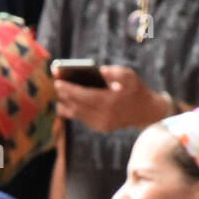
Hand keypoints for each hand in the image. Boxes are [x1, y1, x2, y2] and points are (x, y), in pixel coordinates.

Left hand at [53, 65, 167, 131]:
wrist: (145, 112)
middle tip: (54, 83)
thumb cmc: (135, 89)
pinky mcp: (99, 127)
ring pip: (76, 113)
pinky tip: (64, 100)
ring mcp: (100, 123)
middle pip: (76, 104)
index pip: (83, 95)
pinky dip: (71, 109)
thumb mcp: (130, 76)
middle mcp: (103, 115)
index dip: (68, 89)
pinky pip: (81, 118)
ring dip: (64, 102)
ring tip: (57, 91)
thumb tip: (100, 70)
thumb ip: (116, 72)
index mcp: (109, 102)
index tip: (57, 81)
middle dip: (63, 94)